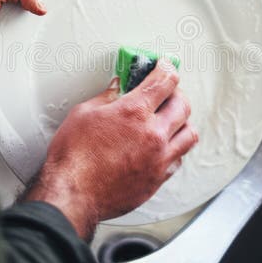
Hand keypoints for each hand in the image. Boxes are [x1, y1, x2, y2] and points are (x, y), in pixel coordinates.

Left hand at [0, 0, 45, 53]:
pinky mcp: (3, 42)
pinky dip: (30, 44)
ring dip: (38, 27)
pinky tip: (37, 46)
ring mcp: (3, 21)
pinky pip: (24, 41)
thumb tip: (41, 3)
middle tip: (58, 8)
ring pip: (31, 21)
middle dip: (46, 2)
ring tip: (49, 30)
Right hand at [22, 60, 197, 240]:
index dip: (167, 69)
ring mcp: (158, 159)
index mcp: (134, 112)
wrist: (72, 194)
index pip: (164, 81)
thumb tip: (115, 90)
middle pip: (183, 105)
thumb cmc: (73, 158)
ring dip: (182, 122)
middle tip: (166, 92)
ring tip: (170, 119)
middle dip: (176, 93)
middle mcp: (153, 135)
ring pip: (189, 134)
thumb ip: (106, 97)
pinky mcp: (157, 179)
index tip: (165, 67)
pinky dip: (175, 148)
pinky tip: (163, 146)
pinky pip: (178, 159)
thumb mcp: (83, 114)